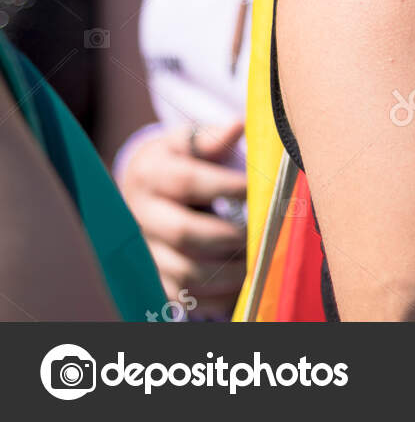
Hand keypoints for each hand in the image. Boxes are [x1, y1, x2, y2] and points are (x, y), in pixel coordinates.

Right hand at [118, 121, 248, 317]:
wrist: (145, 189)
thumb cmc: (180, 160)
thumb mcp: (189, 143)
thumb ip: (212, 139)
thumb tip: (237, 125)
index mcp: (151, 175)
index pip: (188, 181)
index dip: (227, 186)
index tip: (262, 190)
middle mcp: (140, 216)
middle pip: (184, 232)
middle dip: (230, 235)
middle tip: (264, 232)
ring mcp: (144, 251)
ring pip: (184, 271)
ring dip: (228, 271)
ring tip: (260, 260)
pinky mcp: (153, 279)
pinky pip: (183, 298)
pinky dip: (217, 297)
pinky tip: (245, 285)